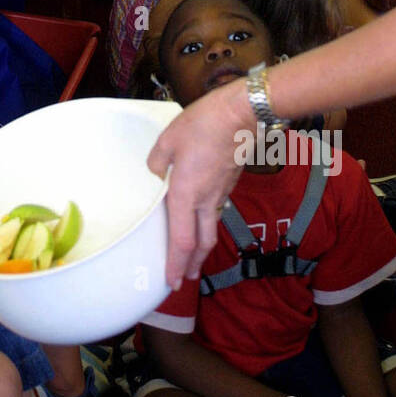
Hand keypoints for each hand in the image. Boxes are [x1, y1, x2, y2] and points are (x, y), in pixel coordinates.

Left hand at [146, 78, 248, 287]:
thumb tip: (154, 173)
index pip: (181, 240)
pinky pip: (216, 210)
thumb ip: (156, 162)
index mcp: (185, 193)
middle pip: (201, 243)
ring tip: (193, 257)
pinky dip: (207, 223)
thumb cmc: (202, 124)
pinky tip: (201, 218)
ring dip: (201, 248)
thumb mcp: (167, 139)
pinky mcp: (230, 183)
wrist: (241, 114)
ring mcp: (221, 192)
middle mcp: (205, 199)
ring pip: (210, 228)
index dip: (175, 264)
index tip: (170, 282)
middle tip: (183, 279)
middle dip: (191, 265)